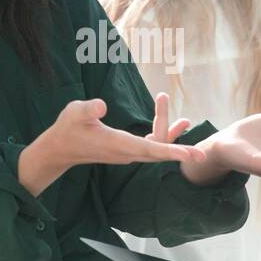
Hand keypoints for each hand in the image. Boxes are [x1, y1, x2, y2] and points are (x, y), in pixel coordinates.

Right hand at [18, 92, 202, 195]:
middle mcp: (126, 152)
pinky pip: (149, 147)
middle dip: (179, 150)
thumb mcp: (75, 112)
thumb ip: (88, 109)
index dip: (172, 151)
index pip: (151, 149)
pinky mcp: (125, 150)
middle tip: (201, 151)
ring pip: (155, 150)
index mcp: (118, 144)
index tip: (191, 155)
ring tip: (187, 121)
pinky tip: (170, 125)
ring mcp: (126, 153)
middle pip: (158, 152)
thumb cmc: (67, 128)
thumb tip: (101, 105)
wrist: (60, 148)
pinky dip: (162, 139)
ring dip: (172, 140)